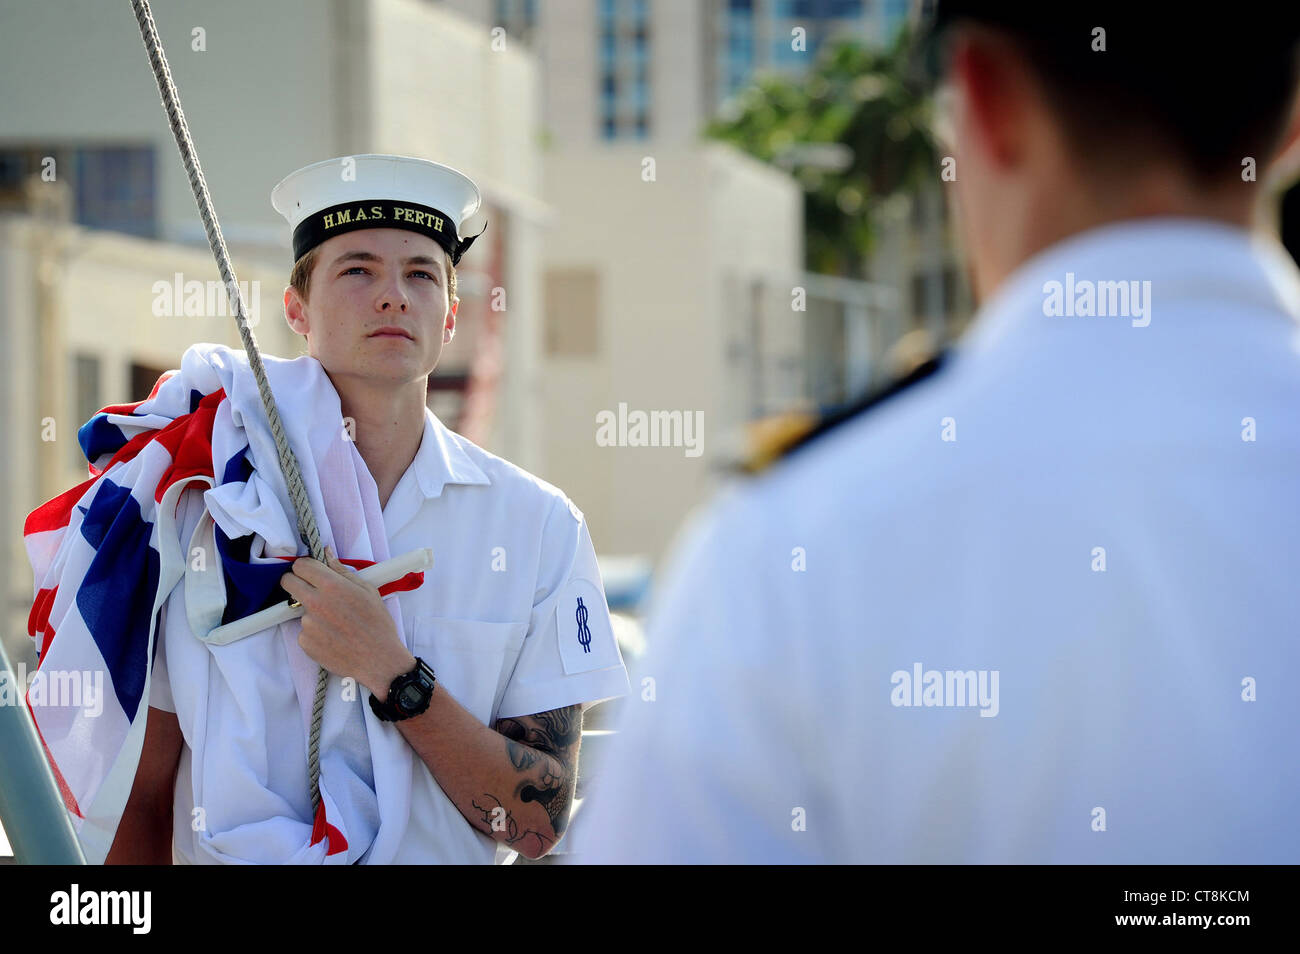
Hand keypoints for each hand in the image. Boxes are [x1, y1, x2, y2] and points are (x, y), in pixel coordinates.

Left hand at [280, 546, 415, 696]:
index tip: (310, 572)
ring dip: (312, 612)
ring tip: (335, 623)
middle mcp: (315, 603)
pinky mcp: (305, 642)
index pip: (301, 565)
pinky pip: (304, 631)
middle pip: (288, 583)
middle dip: (296, 582)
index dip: (305, 567)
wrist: (378, 660)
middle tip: (310, 590)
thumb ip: (343, 571)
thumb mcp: (367, 591)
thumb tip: (327, 553)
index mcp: (332, 586)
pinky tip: (333, 637)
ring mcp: (308, 624)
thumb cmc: (378, 624)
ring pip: (300, 610)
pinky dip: (315, 632)